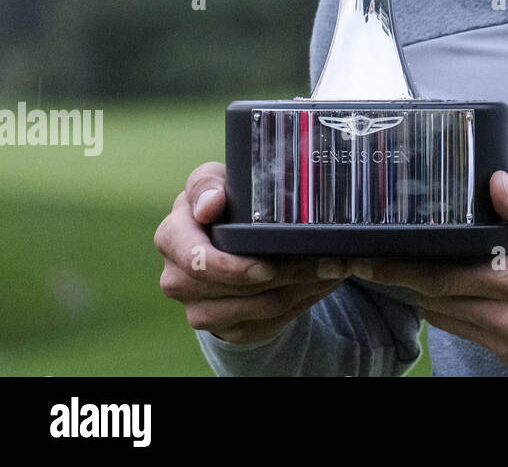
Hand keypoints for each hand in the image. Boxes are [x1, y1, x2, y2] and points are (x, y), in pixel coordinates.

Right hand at [154, 161, 348, 344]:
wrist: (226, 239)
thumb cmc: (223, 201)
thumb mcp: (215, 181)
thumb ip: (207, 185)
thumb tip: (209, 206)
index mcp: (172, 237)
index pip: (195, 261)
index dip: (232, 269)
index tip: (267, 267)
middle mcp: (177, 279)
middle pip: (235, 289)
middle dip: (286, 275)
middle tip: (327, 261)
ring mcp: (199, 309)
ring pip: (259, 309)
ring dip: (301, 289)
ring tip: (332, 269)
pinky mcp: (225, 329)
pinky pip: (268, 324)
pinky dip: (301, 303)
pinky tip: (320, 284)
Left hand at [349, 172, 507, 373]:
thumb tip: (496, 182)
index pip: (441, 279)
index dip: (399, 270)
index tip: (369, 258)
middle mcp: (507, 320)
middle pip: (434, 302)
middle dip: (407, 281)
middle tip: (382, 258)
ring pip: (447, 321)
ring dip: (431, 297)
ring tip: (421, 269)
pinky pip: (470, 334)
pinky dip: (456, 313)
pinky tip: (461, 291)